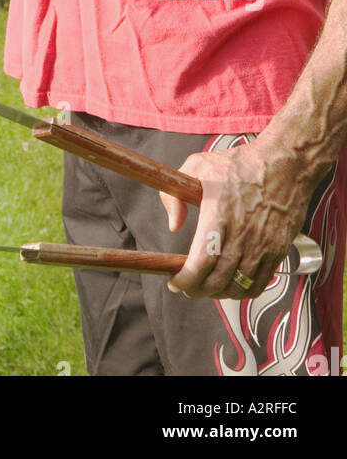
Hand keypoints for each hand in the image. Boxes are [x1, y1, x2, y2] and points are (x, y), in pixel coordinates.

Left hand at [160, 141, 310, 299]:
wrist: (285, 164)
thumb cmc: (240, 164)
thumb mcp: (197, 166)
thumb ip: (175, 194)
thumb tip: (173, 224)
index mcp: (219, 214)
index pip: (201, 261)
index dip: (186, 279)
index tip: (175, 282)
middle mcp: (242, 234)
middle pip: (218, 279)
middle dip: (198, 290)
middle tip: (188, 288)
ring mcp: (263, 244)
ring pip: (238, 286)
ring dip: (219, 294)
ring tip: (208, 288)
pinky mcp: (279, 250)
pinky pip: (260, 283)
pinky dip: (244, 292)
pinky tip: (232, 286)